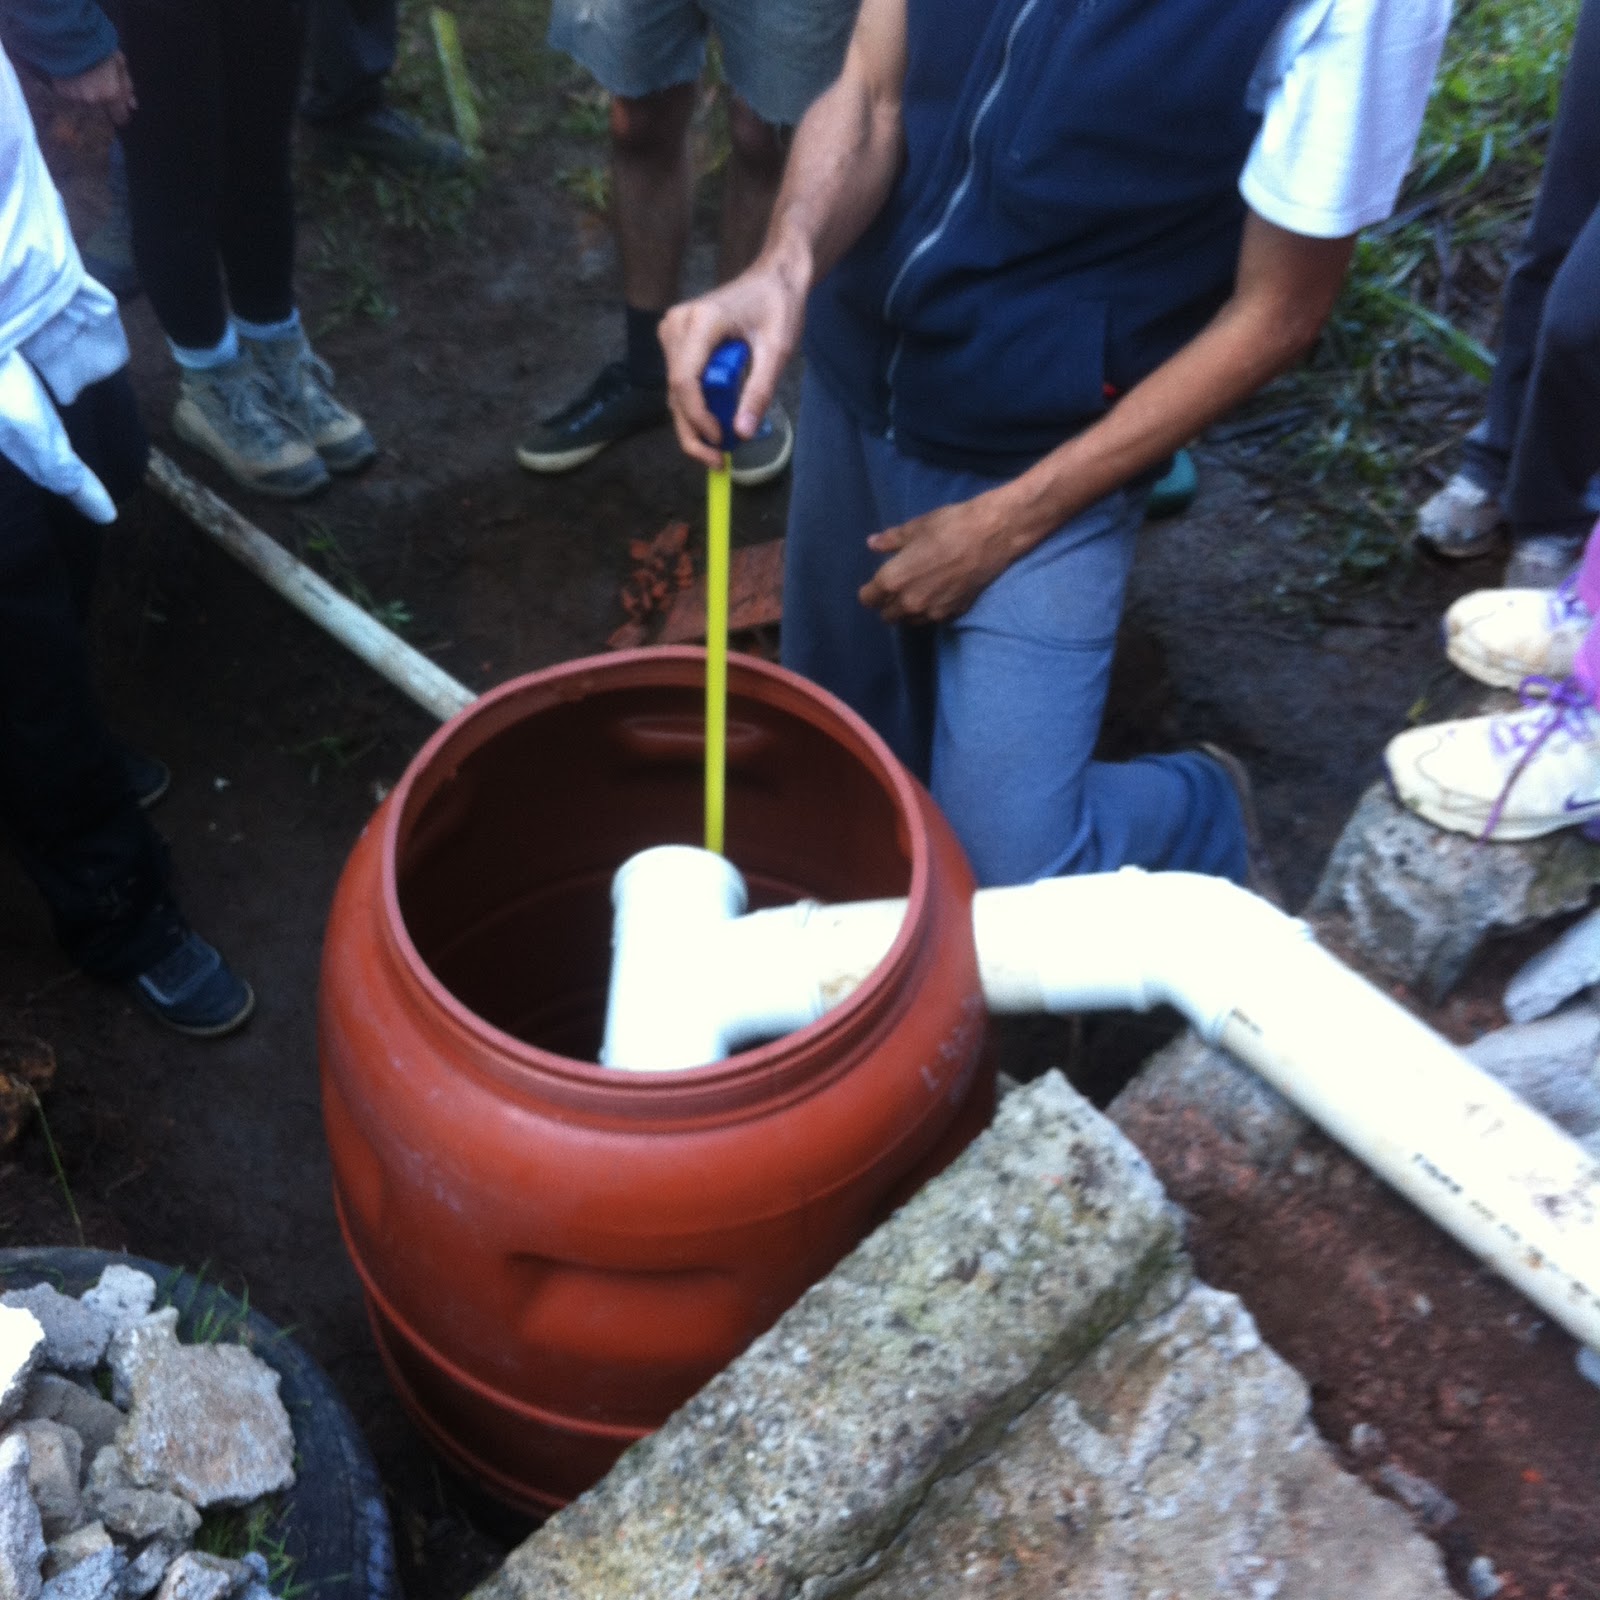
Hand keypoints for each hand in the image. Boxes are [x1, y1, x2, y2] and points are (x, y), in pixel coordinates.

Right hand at [52, 51, 136, 125]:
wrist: (69, 34)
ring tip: (85, 88)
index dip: (120, 113)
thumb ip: (127, 87)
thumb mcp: (120, 64)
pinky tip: (73, 83)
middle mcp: (94, 101)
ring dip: (87, 103)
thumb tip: (132, 105)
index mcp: (111, 94)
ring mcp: (76, 97)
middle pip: (103, 117)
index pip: (120, 118)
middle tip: (101, 96)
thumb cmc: (99, 47)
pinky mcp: (60, 91)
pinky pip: (70, 99)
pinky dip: (73, 94)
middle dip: (104, 110)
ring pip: (86, 109)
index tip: (117, 108)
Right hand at [660, 260, 806, 467]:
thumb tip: (742, 433)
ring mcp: (673, 331)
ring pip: (676, 392)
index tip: (721, 441)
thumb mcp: (778, 350)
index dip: (699, 418)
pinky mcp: (677, 340)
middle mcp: (677, 325)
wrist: (773, 277)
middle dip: (695, 431)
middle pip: (676, 391)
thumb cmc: (778, 305)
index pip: (685, 381)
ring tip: (722, 447)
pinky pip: (682, 383)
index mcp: (700, 322)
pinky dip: (698, 407)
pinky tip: (718, 423)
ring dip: (695, 423)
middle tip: (719, 460)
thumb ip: (759, 391)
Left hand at [858, 488, 1022, 623]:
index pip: (868, 599)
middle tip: (896, 589)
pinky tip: (938, 594)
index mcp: (893, 580)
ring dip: (907, 611)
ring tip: (917, 592)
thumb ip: (890, 541)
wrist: (992, 536)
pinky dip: (930, 611)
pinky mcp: (953, 614)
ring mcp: (932, 612)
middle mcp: (909, 602)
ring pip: (909, 621)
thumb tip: (872, 543)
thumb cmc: (950, 526)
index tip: (875, 585)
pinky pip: (932, 619)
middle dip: (887, 604)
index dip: (869, 591)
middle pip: (887, 616)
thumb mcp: (915, 528)